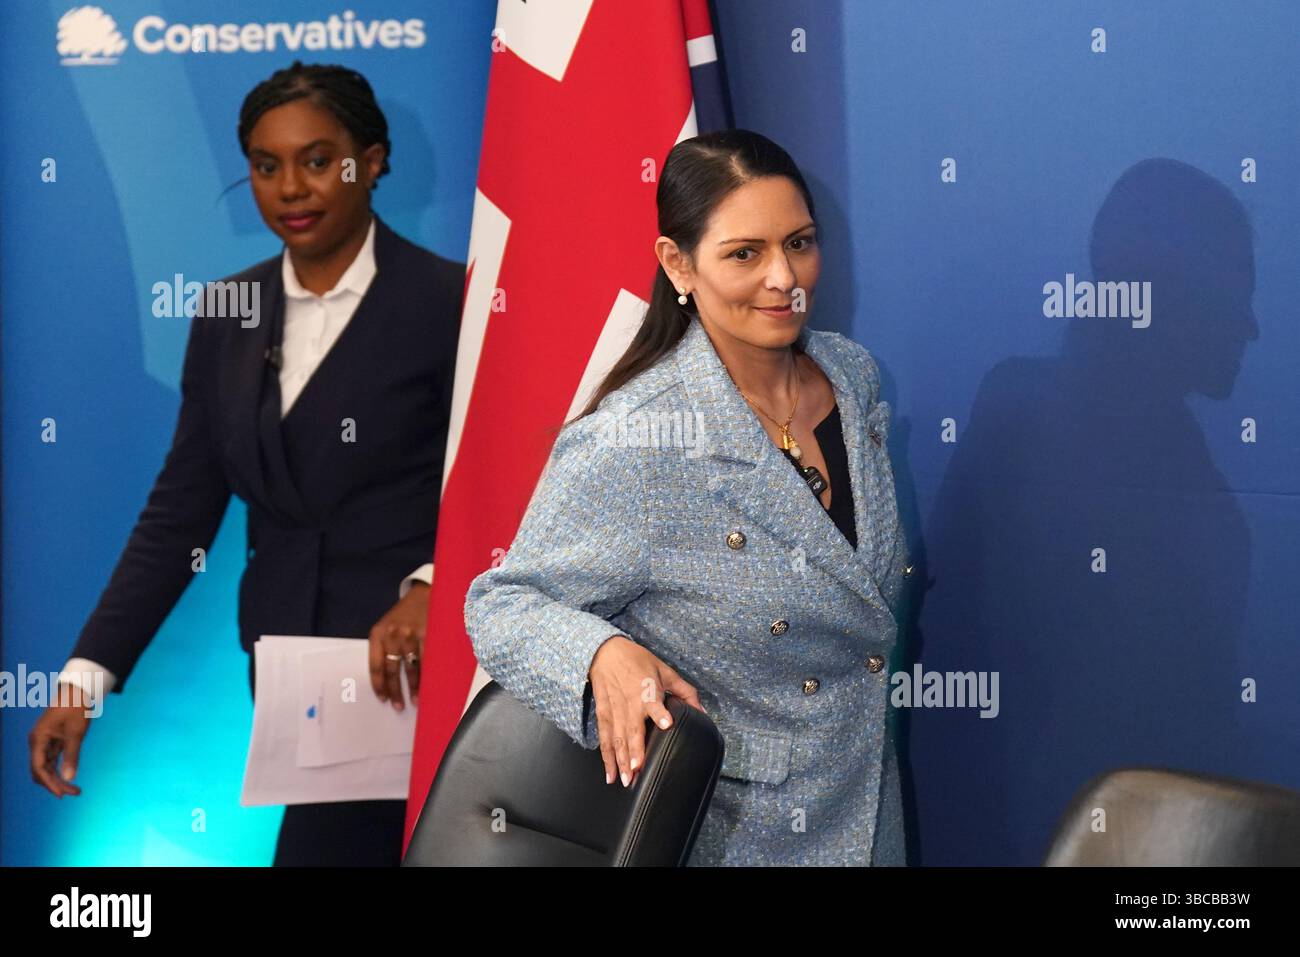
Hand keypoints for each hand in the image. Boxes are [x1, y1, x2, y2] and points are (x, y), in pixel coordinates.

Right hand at [29, 684, 94, 797]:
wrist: (77, 690)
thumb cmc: (76, 708)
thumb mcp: (76, 733)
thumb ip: (72, 755)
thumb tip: (69, 778)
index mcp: (38, 739)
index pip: (39, 768)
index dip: (49, 783)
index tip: (62, 794)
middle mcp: (37, 742)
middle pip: (41, 770)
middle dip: (55, 784)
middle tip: (74, 793)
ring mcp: (43, 742)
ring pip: (46, 767)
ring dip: (58, 779)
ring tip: (75, 790)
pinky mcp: (51, 741)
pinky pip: (52, 760)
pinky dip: (60, 769)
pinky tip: (70, 777)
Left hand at [368, 582, 427, 710]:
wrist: (424, 593)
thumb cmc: (405, 614)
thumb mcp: (388, 627)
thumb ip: (386, 648)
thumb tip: (387, 680)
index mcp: (378, 634)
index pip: (375, 666)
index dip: (379, 685)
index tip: (383, 698)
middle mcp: (392, 634)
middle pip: (392, 670)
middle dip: (395, 691)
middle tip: (398, 706)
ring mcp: (410, 634)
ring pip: (411, 668)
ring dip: (414, 687)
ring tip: (416, 700)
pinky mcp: (427, 634)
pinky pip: (427, 661)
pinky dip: (428, 675)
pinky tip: (429, 685)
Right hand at [588, 635, 706, 788]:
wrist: (606, 652)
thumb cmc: (638, 661)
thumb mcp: (666, 671)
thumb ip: (686, 693)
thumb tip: (703, 713)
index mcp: (647, 690)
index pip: (654, 703)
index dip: (659, 713)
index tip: (666, 724)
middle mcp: (630, 703)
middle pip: (631, 729)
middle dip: (634, 751)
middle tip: (638, 771)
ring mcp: (614, 710)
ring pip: (617, 739)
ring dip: (621, 760)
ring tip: (627, 779)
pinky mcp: (603, 715)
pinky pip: (604, 739)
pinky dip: (606, 758)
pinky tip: (611, 775)